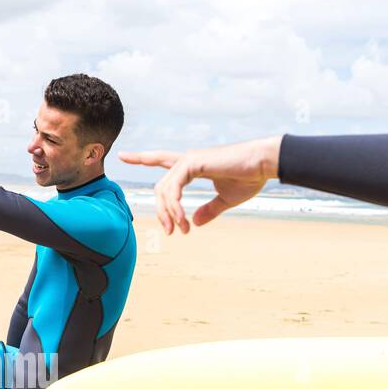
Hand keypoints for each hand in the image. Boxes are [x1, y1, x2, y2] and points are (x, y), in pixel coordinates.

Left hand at [119, 136, 282, 234]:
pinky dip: (175, 206)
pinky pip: (173, 188)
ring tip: (180, 230)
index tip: (123, 156)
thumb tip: (195, 223)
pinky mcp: (193, 162)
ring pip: (163, 190)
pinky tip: (183, 219)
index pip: (161, 159)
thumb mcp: (226, 200)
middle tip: (170, 232)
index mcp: (192, 165)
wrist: (264, 164)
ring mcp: (188, 159)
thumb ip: (208, 210)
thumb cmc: (250, 177)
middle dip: (161, 212)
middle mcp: (187, 160)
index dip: (142, 158)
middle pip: (160, 188)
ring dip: (169, 214)